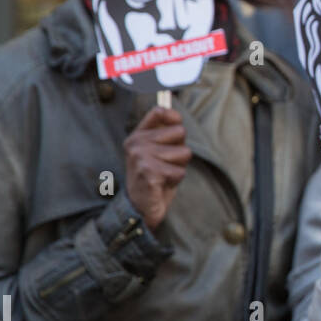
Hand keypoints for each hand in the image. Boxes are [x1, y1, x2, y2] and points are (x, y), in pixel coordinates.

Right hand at [124, 106, 191, 230]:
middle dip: (180, 151)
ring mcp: (140, 157)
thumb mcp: (158, 152)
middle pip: (180, 132)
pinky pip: (180, 171)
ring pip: (184, 152)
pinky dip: (176, 180)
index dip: (175, 118)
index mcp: (137, 135)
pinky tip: (161, 185)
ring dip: (178, 167)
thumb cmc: (154, 178)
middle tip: (165, 165)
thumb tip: (177, 117)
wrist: (140, 208)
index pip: (160, 112)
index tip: (176, 131)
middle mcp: (136, 143)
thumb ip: (166, 134)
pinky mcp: (148, 172)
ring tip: (163, 175)